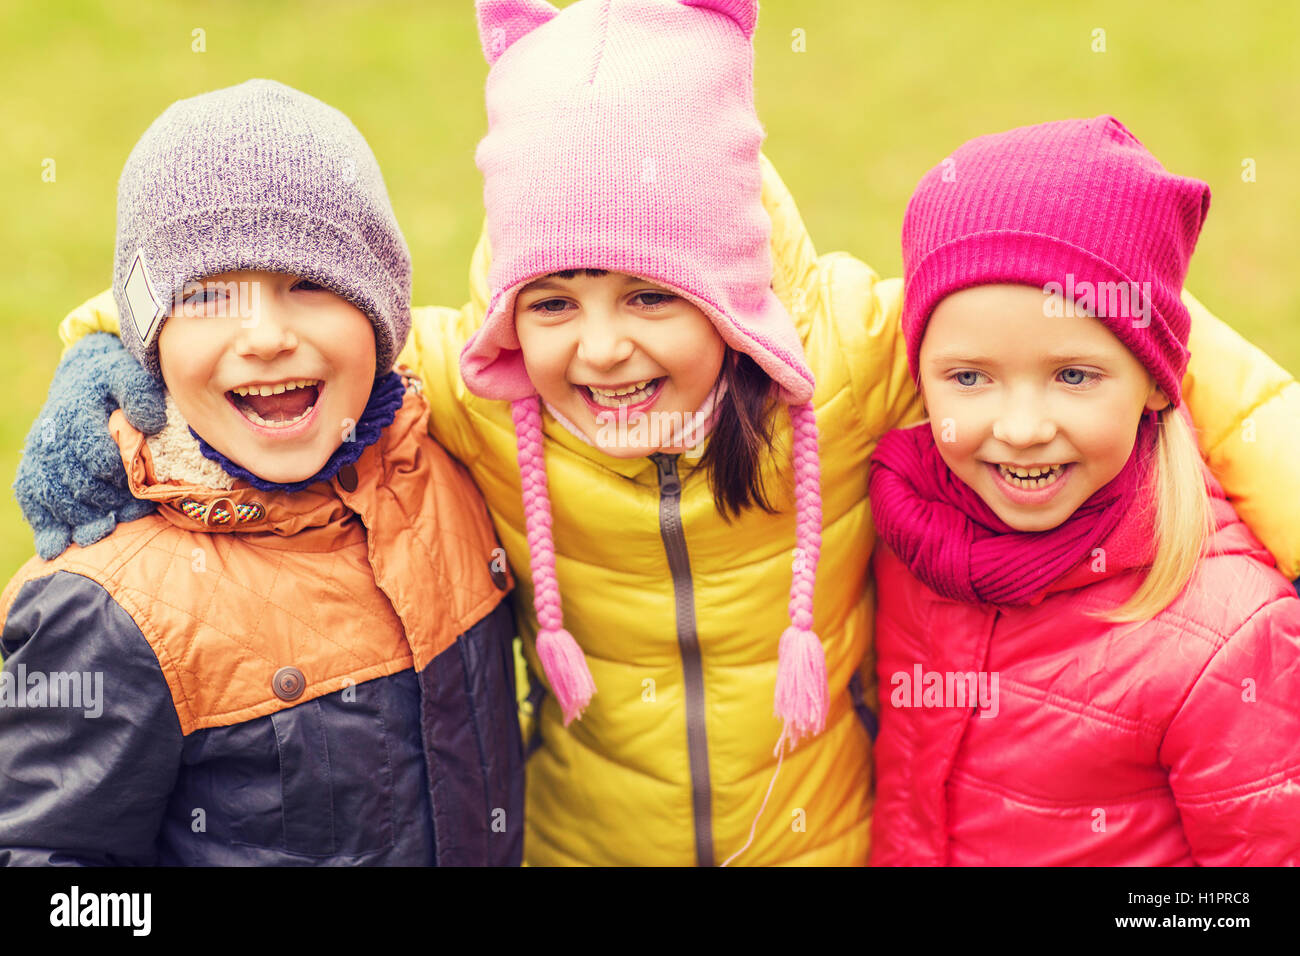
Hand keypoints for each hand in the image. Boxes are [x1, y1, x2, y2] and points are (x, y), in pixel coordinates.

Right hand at [13, 333, 166, 558]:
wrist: (84, 377)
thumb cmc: (115, 381)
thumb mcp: (130, 375)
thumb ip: (140, 394)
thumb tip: (151, 423)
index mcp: (76, 411)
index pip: (94, 453)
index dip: (115, 474)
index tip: (136, 486)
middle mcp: (51, 435)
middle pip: (74, 480)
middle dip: (100, 502)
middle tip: (125, 516)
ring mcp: (39, 452)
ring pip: (52, 495)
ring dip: (75, 519)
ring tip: (98, 533)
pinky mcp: (34, 467)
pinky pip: (32, 497)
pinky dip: (43, 524)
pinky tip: (55, 547)